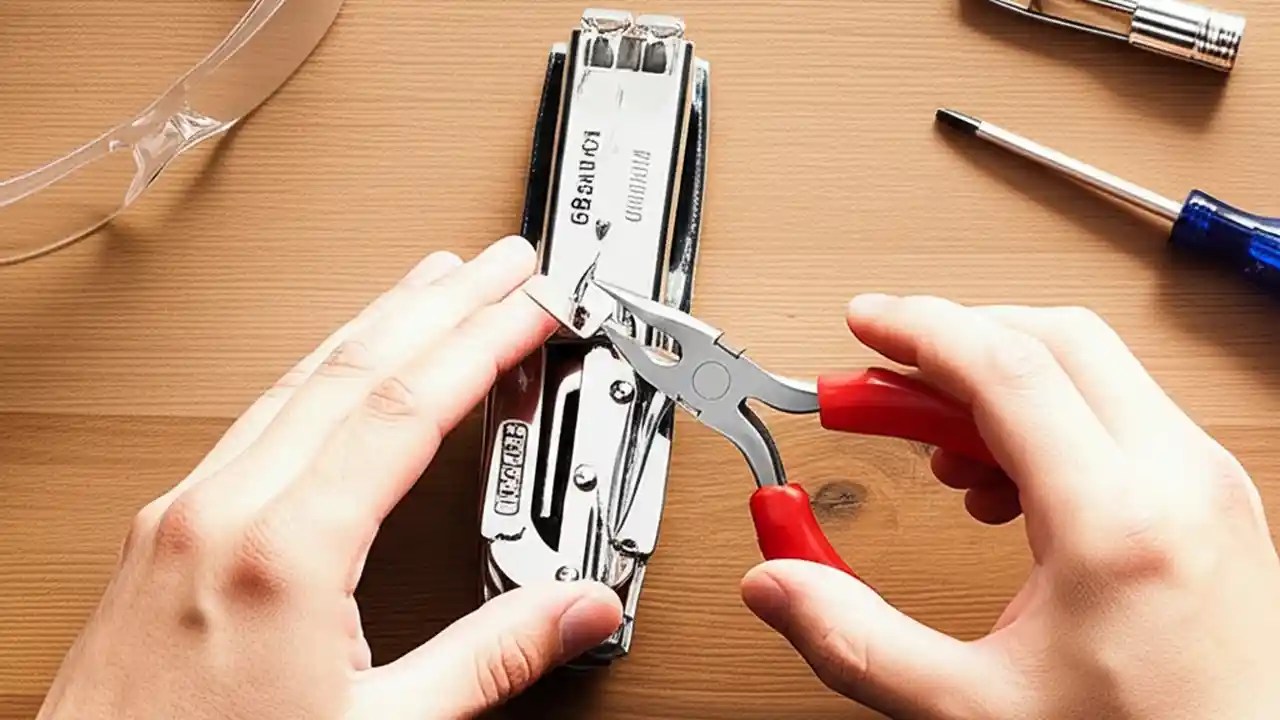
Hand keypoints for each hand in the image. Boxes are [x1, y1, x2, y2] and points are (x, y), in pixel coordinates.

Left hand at [37, 236, 622, 719]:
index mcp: (283, 552)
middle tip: (500, 262)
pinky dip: (318, 372)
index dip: (479, 342)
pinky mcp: (161, 532)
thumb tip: (577, 611)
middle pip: (350, 369)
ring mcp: (182, 514)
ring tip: (432, 284)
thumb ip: (491, 659)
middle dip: (438, 303)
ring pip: (296, 382)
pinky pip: (256, 418)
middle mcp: (221, 512)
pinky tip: (340, 365)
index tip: (530, 303)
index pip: (404, 408)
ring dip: (376, 323)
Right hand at [742, 294, 1279, 718]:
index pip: (1009, 369)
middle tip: (886, 380)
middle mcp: (1178, 484)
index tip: (867, 324)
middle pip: (1056, 341)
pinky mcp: (1213, 503)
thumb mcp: (977, 710)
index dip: (921, 330)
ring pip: (1094, 370)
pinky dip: (1050, 419)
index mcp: (1120, 525)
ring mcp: (1206, 487)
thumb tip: (780, 584)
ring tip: (941, 452)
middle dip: (957, 341)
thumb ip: (859, 642)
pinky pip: (1122, 415)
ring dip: (1002, 384)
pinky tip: (1004, 484)